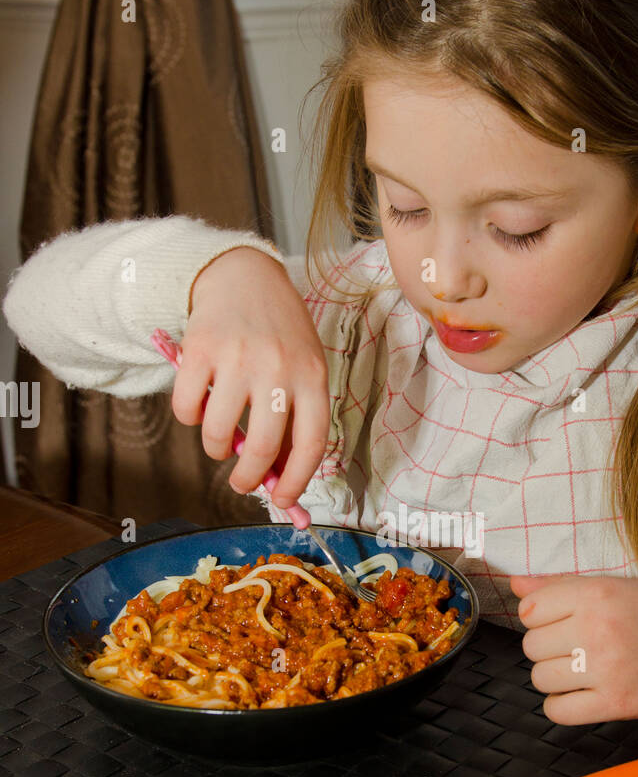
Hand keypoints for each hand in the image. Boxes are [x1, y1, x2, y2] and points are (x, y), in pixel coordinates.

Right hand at [171, 247, 329, 507]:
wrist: (244, 276)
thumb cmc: (278, 334)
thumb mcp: (301, 368)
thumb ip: (293, 417)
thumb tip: (278, 477)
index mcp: (312, 375)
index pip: (311, 442)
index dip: (297, 480)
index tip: (282, 501)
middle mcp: (278, 367)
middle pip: (263, 446)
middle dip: (248, 478)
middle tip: (240, 483)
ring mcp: (238, 357)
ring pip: (220, 434)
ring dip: (216, 448)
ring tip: (220, 438)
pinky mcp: (200, 350)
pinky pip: (187, 410)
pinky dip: (190, 418)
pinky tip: (200, 403)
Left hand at [509, 573, 637, 724]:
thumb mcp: (613, 587)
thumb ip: (560, 586)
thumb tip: (516, 586)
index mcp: (597, 594)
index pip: (530, 610)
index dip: (540, 618)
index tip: (560, 623)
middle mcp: (599, 628)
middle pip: (531, 646)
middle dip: (548, 648)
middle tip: (575, 647)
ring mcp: (607, 668)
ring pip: (540, 678)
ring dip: (554, 677)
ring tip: (581, 670)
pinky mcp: (616, 702)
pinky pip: (558, 710)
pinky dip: (562, 705)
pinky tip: (581, 693)